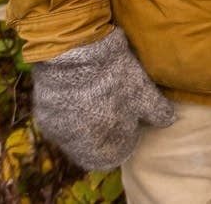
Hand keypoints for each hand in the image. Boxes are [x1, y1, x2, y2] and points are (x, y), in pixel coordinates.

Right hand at [31, 28, 175, 171]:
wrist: (74, 50)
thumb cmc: (113, 75)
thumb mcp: (143, 92)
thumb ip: (157, 111)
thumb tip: (169, 120)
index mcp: (96, 145)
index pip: (106, 161)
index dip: (121, 146)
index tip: (129, 129)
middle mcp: (72, 143)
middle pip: (88, 149)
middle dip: (102, 137)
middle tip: (115, 114)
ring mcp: (55, 128)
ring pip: (73, 135)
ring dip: (85, 125)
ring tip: (98, 101)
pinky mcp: (42, 111)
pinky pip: (59, 119)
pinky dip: (70, 112)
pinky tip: (81, 94)